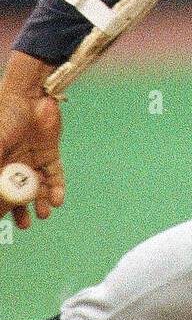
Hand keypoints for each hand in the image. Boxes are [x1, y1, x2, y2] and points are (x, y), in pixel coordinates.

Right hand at [0, 53, 64, 229]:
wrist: (27, 95)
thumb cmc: (3, 116)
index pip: (1, 190)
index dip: (1, 206)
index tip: (2, 221)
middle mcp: (15, 164)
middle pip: (19, 193)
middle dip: (21, 210)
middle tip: (26, 224)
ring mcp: (32, 159)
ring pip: (38, 187)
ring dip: (42, 201)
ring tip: (44, 213)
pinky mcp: (49, 152)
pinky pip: (55, 174)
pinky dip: (57, 187)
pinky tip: (57, 199)